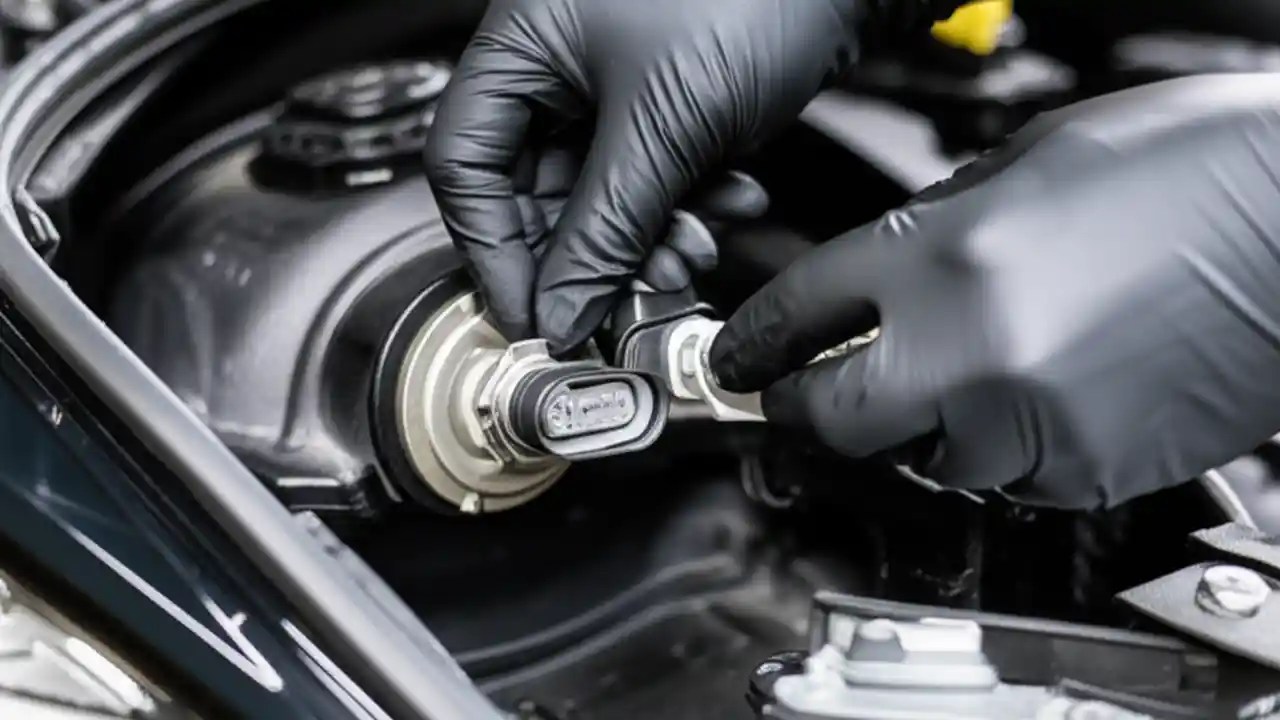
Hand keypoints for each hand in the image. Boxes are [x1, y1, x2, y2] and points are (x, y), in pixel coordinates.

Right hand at [425, 0, 966, 352]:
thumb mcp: (663, 128)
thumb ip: (603, 231)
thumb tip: (560, 314)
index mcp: (522, 45)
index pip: (464, 164)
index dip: (492, 251)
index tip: (531, 316)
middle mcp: (556, 63)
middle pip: (534, 190)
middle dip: (588, 254)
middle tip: (621, 300)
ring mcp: (612, 82)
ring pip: (599, 195)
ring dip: (646, 238)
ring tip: (694, 252)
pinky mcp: (665, 101)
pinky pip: (650, 177)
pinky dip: (686, 204)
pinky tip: (731, 202)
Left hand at [710, 74, 1279, 509]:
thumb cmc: (1194, 168)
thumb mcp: (1032, 161)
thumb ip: (939, 224)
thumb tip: (883, 270)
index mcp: (945, 254)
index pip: (801, 311)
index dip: (754, 341)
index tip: (739, 358)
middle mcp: (972, 350)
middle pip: (834, 419)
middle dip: (811, 408)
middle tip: (812, 393)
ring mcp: (1030, 423)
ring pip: (929, 461)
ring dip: (931, 427)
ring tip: (981, 373)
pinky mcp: (1088, 472)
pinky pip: (1013, 480)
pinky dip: (1012, 447)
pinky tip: (1052, 392)